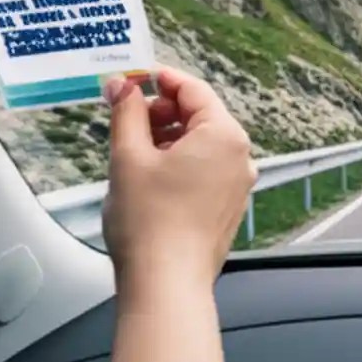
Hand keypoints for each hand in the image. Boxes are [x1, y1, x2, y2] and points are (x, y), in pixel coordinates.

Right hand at [102, 66, 256, 286]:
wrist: (166, 283)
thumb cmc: (149, 221)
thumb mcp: (129, 155)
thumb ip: (126, 111)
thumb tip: (122, 84)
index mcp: (224, 136)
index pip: (193, 89)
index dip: (161, 79)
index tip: (135, 78)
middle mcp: (240, 157)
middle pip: (200, 115)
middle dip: (163, 111)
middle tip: (127, 117)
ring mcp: (237, 184)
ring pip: (202, 144)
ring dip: (169, 138)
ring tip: (134, 150)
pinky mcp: (228, 206)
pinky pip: (206, 170)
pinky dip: (180, 162)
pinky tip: (151, 176)